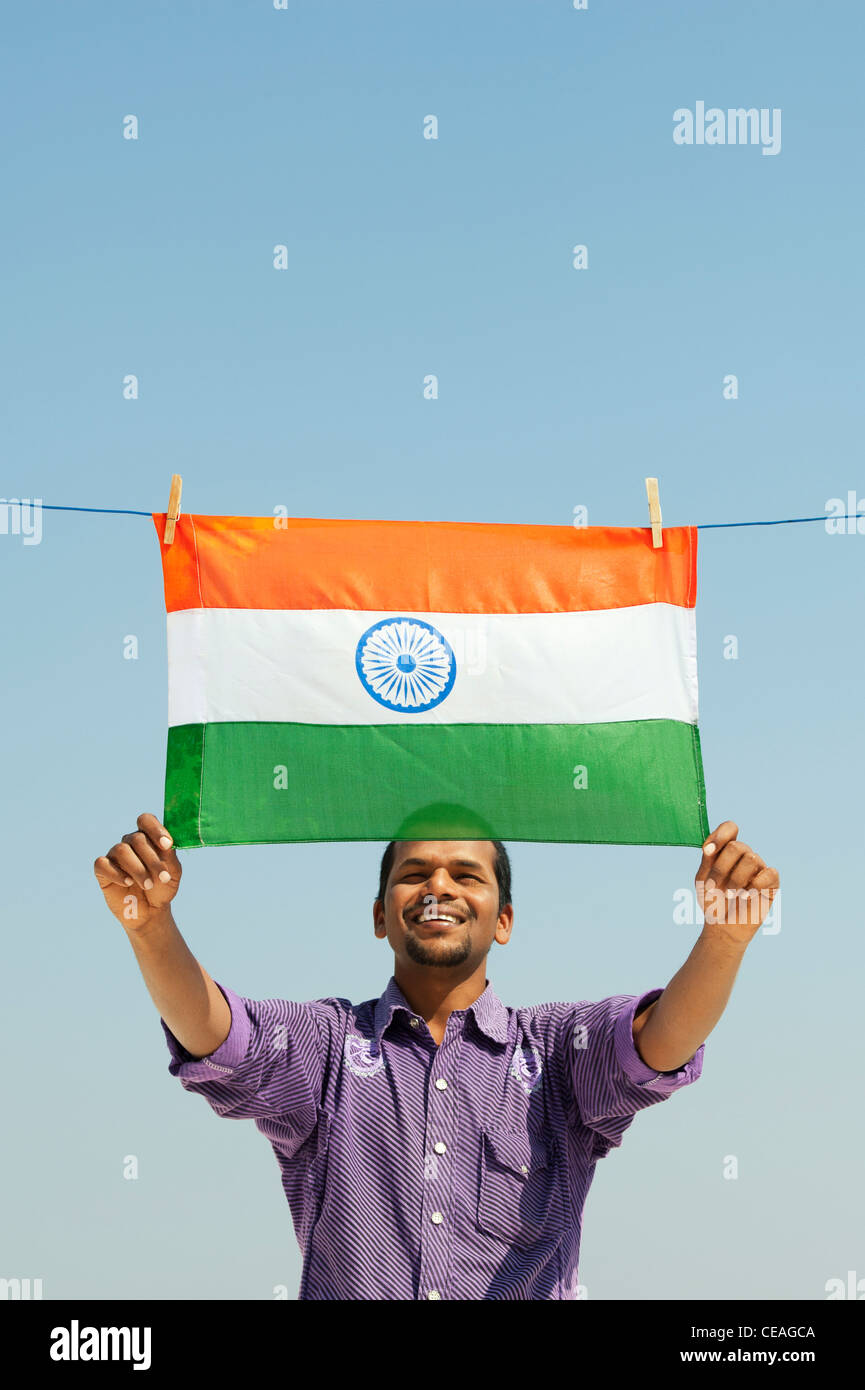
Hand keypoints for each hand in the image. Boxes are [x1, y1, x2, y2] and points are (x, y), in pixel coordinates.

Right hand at [94, 812, 181, 929]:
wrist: (150, 911)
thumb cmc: (162, 887)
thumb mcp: (172, 872)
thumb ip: (170, 856)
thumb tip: (167, 844)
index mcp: (147, 837)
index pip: (146, 820)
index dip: (155, 829)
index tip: (166, 845)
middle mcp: (129, 842)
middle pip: (137, 838)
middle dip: (152, 859)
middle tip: (162, 877)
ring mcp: (114, 855)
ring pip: (121, 850)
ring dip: (138, 869)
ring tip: (148, 885)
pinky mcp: (102, 870)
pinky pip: (102, 863)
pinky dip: (116, 873)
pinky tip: (127, 883)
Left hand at [695, 820, 778, 943]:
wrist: (723, 927)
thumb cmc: (712, 901)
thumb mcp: (702, 879)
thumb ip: (707, 860)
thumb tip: (709, 847)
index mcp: (726, 850)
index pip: (730, 828)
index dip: (720, 835)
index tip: (708, 852)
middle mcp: (744, 855)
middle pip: (737, 846)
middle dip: (722, 868)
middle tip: (715, 887)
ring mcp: (758, 868)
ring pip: (751, 858)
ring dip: (736, 880)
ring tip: (731, 896)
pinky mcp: (771, 883)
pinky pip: (769, 872)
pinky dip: (755, 884)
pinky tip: (746, 896)